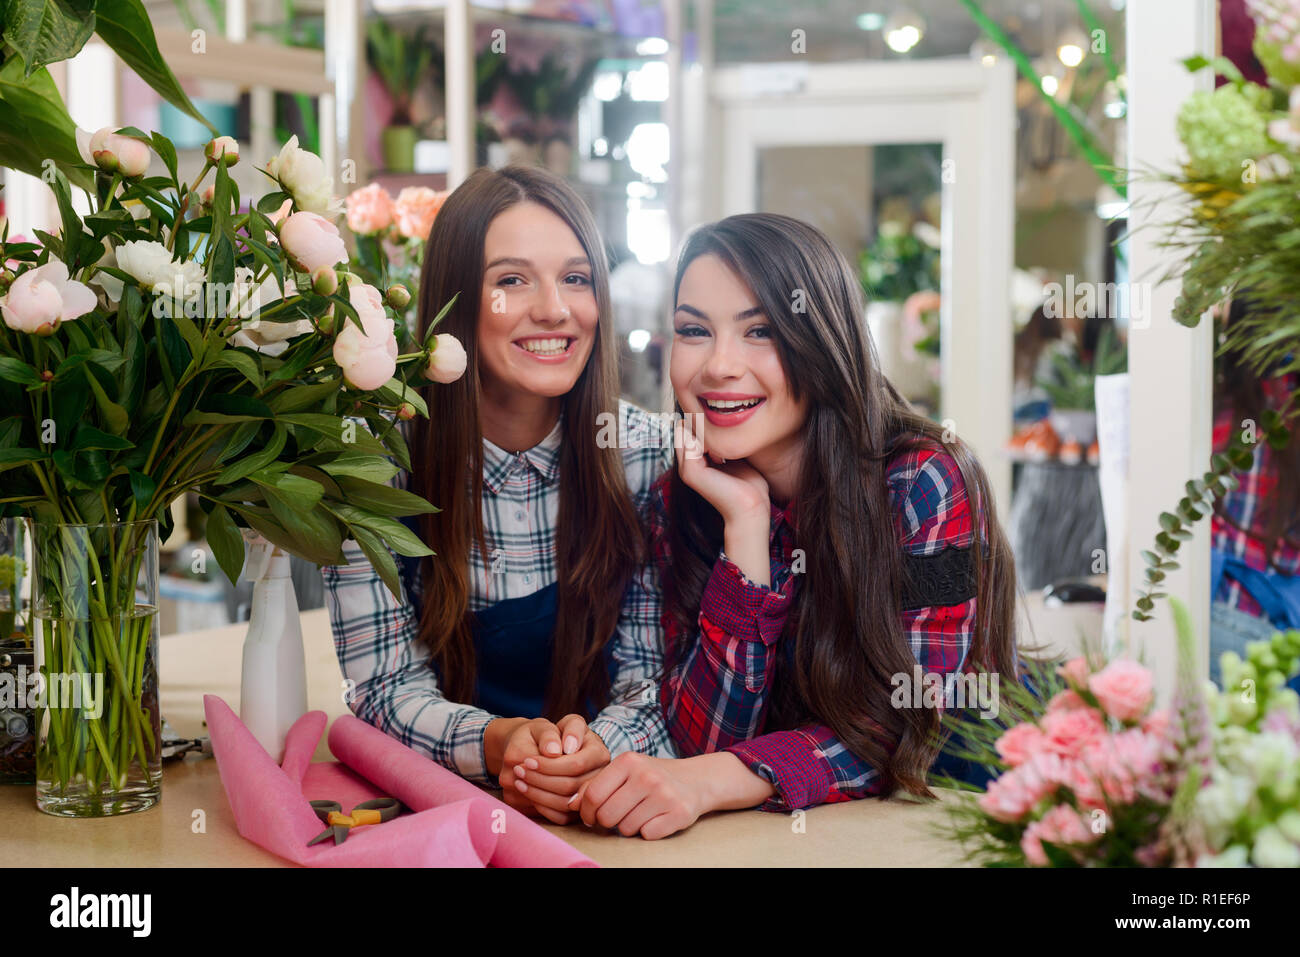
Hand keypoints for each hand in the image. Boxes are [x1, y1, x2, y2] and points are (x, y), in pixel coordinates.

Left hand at [499, 715, 610, 824]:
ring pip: (565, 804)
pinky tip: (528, 794)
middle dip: (540, 779)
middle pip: (570, 786)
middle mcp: (600, 777)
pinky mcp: (579, 810)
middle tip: (518, 771)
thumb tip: (558, 750)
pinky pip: (561, 817)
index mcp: (599, 753)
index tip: (527, 760)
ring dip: (538, 794)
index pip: (575, 765)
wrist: (555, 750)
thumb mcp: (567, 722)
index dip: (549, 765)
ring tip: (519, 782)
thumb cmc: (557, 734)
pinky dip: (542, 807)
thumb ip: (569, 729)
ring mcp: (590, 796)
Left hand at [569, 752, 713, 840]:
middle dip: (607, 822)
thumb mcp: (624, 772)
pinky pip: (647, 835)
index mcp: (628, 761)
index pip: (592, 795)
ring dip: (628, 827)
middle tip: (616, 817)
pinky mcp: (679, 812)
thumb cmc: (650, 777)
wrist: (695, 779)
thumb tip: (571, 805)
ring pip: (625, 828)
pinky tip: (655, 819)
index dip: (586, 812)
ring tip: (639, 814)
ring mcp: (664, 794)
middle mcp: (646, 775)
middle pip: (607, 815)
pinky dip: (647, 832)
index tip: (590, 818)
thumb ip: (596, 785)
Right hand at [676, 418, 772, 587]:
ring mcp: (686, 468)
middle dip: (702, 419)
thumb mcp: (736, 456)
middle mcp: (686, 464)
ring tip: (721, 437)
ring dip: (703, 426)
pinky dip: (705, 436)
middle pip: (685, 425)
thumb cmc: (749, 484)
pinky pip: (689, 440)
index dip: (703, 419)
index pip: (690, 427)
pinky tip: (722, 448)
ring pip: (686, 429)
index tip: (722, 422)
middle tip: (721, 425)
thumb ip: (726, 440)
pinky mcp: (691, 471)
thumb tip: (728, 417)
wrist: (751, 508)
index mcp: (695, 461)